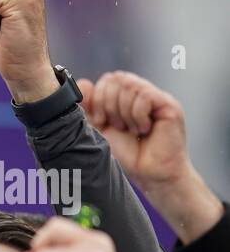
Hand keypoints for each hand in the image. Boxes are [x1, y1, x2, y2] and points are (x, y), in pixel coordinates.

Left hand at [78, 71, 187, 187]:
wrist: (149, 173)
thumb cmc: (127, 154)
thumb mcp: (99, 129)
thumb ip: (88, 108)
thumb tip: (83, 83)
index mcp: (126, 97)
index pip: (108, 79)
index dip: (99, 97)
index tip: (100, 120)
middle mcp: (142, 93)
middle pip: (116, 78)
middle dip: (109, 104)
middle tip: (117, 126)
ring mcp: (156, 97)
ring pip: (129, 86)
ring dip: (123, 113)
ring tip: (132, 130)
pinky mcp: (168, 105)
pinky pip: (144, 96)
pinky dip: (137, 115)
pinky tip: (144, 130)